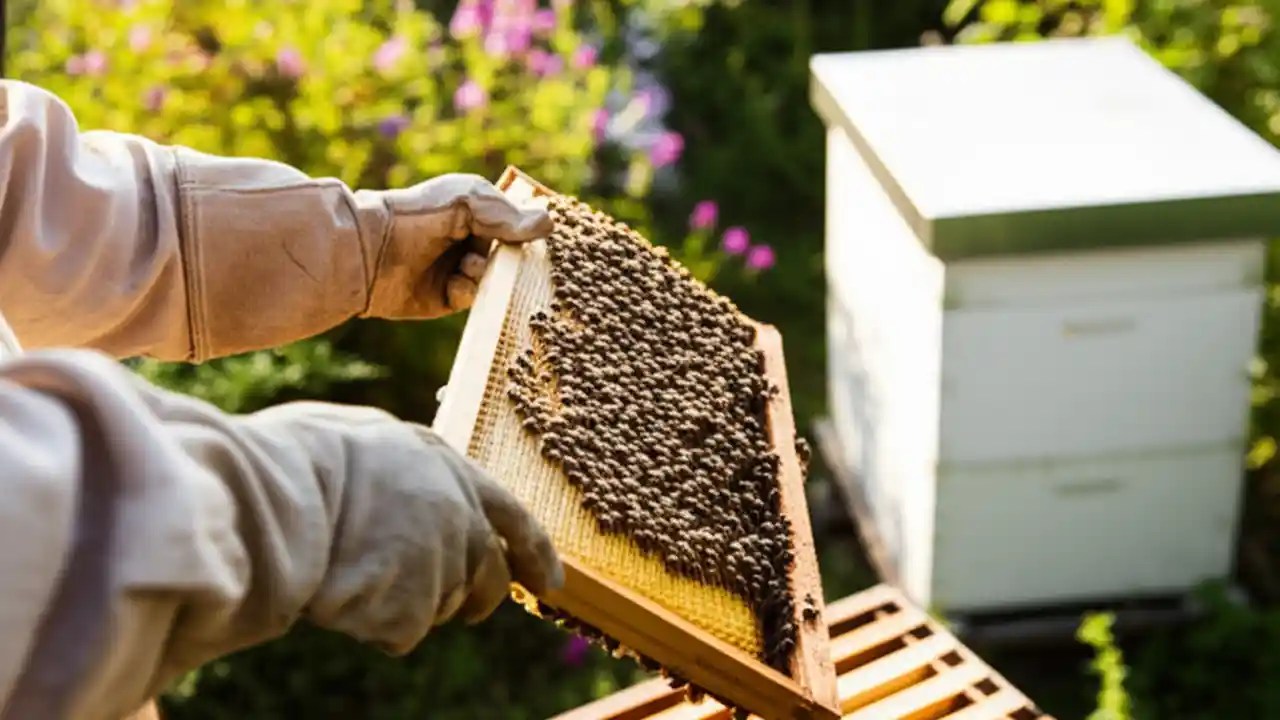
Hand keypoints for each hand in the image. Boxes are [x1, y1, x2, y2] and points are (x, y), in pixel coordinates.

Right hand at [247, 402, 562, 654]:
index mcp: (446, 466)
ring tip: (356, 574)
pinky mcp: (414, 605)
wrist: (269, 491)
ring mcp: (440, 559)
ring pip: (441, 605)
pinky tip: (340, 595)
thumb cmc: (298, 457)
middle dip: (480, 600)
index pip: (513, 516)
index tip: (551, 583)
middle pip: (488, 577)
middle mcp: (457, 513)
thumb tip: (407, 489)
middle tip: (467, 613)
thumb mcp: (366, 438)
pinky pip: (400, 630)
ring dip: (408, 602)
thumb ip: (403, 468)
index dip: (536, 552)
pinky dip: (372, 622)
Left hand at [359, 174, 551, 319]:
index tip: (540, 236)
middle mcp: (467, 239)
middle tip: (514, 256)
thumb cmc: (419, 214)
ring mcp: (458, 269)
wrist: (372, 250)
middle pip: (510, 253)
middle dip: (512, 256)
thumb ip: (508, 214)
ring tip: (468, 264)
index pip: (513, 221)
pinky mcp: (447, 298)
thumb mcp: (468, 201)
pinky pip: (474, 297)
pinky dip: (469, 290)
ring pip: (495, 278)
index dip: (526, 229)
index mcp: (473, 210)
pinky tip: (455, 283)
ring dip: (487, 271)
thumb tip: (549, 224)